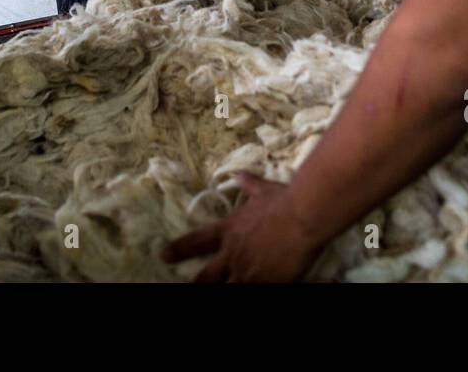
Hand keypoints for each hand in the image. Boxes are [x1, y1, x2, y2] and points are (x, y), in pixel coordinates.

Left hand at [161, 172, 322, 281]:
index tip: (164, 255)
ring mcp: (246, 271)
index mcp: (229, 230)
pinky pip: (251, 293)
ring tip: (217, 292)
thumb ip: (249, 184)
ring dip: (222, 289)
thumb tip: (239, 174)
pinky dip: (251, 291)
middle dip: (197, 283)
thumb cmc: (282, 201)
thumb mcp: (263, 190)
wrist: (303, 215)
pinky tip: (254, 290)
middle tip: (190, 286)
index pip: (197, 240)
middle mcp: (232, 253)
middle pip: (206, 276)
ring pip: (225, 289)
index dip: (179, 249)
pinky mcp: (262, 283)